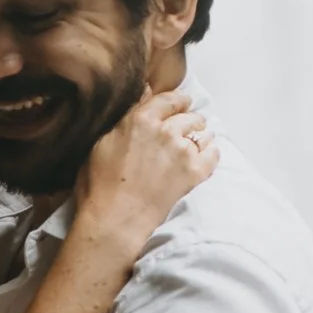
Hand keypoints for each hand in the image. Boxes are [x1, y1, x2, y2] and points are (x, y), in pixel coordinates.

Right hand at [70, 88, 217, 259]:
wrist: (115, 218)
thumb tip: (144, 94)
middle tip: (184, 130)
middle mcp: (166, 130)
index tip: (181, 104)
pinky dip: (211, 154)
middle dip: (188, 121)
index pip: (171, 99)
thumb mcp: (103, 142)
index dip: (178, 101)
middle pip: (189, 116)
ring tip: (195, 145)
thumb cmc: (100, 183)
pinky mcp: (194, 173)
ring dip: (200, 137)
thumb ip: (127, 117)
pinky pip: (213, 155)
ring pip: (203, 134)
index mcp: (142, 119)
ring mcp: (183, 151)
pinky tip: (204, 158)